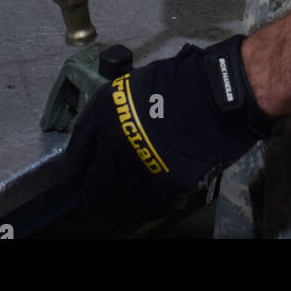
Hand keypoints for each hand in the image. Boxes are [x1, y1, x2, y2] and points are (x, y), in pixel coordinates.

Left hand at [65, 35, 273, 218]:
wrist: (216, 92)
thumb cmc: (181, 81)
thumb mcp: (136, 88)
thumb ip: (119, 115)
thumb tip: (111, 137)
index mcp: (104, 114)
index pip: (77, 153)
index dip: (74, 170)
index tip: (75, 179)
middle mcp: (114, 144)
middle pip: (95, 185)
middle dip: (94, 195)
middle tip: (95, 200)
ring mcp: (138, 168)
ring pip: (120, 201)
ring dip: (121, 205)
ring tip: (123, 206)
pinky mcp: (164, 185)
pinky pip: (150, 207)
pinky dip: (149, 208)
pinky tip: (150, 205)